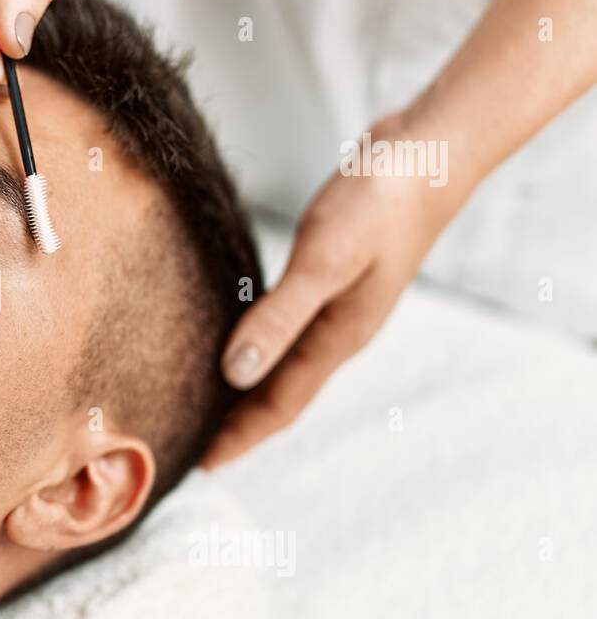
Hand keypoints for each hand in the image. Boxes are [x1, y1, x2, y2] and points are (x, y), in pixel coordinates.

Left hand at [201, 115, 476, 467]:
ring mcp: (338, 305)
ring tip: (206, 404)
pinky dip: (259, 345)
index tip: (201, 466)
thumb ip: (280, 318)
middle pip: (281, 393)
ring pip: (284, 363)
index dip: (240, 438)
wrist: (428, 152)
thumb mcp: (323, 261)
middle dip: (239, 423)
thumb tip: (235, 376)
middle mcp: (338, 331)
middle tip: (190, 445)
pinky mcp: (332, 276)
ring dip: (247, 388)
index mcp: (338, 338)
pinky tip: (236, 339)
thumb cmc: (378, 203)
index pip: (281, 406)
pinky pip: (287, 328)